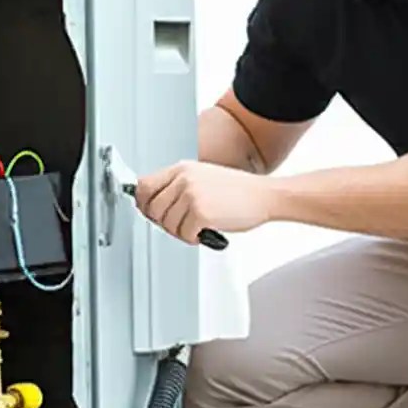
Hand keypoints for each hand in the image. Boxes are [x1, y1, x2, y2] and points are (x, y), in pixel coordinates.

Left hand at [134, 160, 274, 244]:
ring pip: (166, 224)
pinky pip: (183, 234)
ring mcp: (191, 194)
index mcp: (181, 169)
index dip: (143, 204)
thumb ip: (178, 187)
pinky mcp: (200, 212)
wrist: (264, 195)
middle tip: (180, 226)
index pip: (143, 185)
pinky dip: (193, 239)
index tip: (149, 214)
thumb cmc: (238, 191)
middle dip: (163, 223)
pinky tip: (205, 232)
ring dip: (180, 233)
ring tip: (196, 228)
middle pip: (152, 208)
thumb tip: (153, 205)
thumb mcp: (202, 178)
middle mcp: (183, 179)